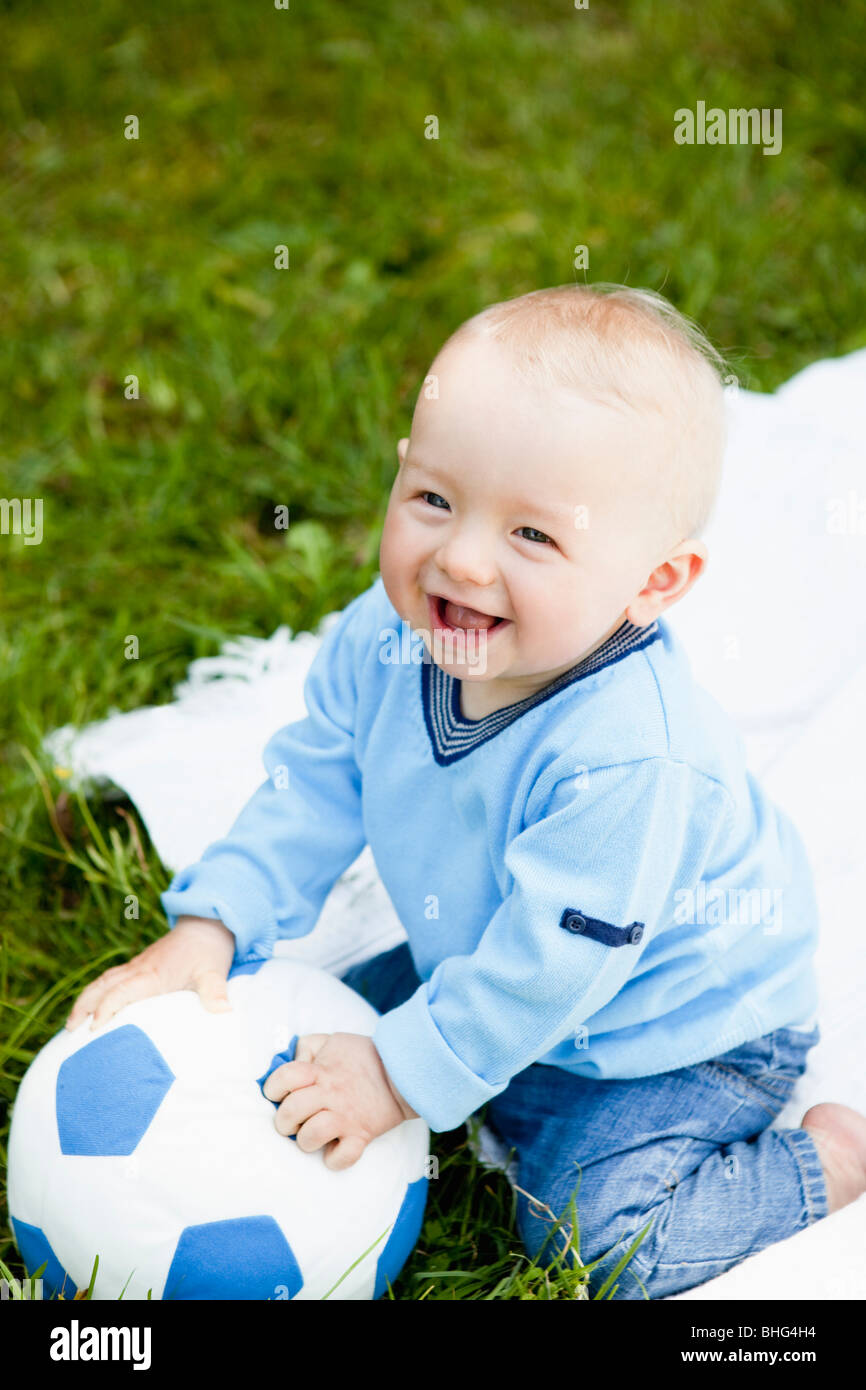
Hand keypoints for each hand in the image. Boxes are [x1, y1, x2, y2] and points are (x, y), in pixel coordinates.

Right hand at [64, 916, 236, 1031]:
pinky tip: (93, 1006)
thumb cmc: (209, 951)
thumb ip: (216, 993)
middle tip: (69, 1030)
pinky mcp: (140, 965)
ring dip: (86, 999)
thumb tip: (224, 1013)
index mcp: (152, 974)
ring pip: (104, 981)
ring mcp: (138, 966)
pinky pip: (111, 979)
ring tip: (72, 1023)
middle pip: (103, 986)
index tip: (93, 1029)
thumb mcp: (214, 972)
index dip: (106, 1010)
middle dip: (84, 1007)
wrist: (207, 924)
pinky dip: (97, 992)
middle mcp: (139, 969)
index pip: (121, 992)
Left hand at [263, 1031, 418, 1170]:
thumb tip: (290, 1062)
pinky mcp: (362, 1135)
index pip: (284, 1078)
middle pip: (292, 1110)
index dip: (273, 1087)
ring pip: (311, 1136)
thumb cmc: (363, 1055)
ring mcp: (346, 1117)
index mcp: (321, 1071)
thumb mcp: (332, 1040)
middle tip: (292, 1121)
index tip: (277, 1094)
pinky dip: (335, 1159)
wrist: (403, 1071)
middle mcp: (331, 1094)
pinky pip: (343, 1157)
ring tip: (311, 1136)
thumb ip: (307, 1047)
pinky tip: (333, 1149)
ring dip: (305, 1140)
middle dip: (284, 1120)